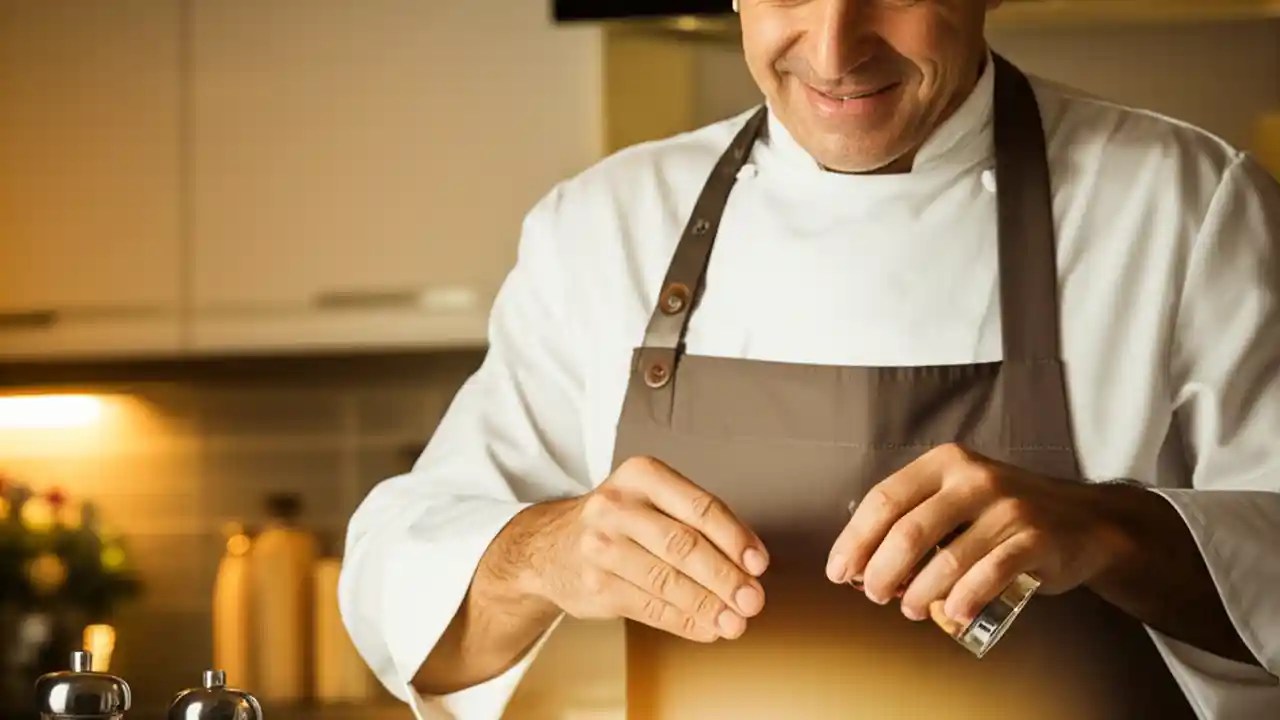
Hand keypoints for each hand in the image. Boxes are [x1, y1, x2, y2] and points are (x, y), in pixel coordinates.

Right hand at [527, 456, 769, 641]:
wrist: (548, 546)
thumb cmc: (619, 522)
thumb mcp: (651, 501)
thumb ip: (697, 523)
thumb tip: (749, 565)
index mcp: (641, 475)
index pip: (699, 506)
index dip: (735, 537)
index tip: (758, 564)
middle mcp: (616, 506)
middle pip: (683, 545)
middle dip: (725, 577)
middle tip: (753, 599)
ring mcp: (601, 546)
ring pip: (667, 580)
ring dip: (708, 605)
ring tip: (736, 622)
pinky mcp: (595, 585)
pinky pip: (649, 606)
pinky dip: (684, 621)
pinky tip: (707, 627)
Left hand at [825, 443, 1131, 626]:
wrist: (1084, 520)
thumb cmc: (1003, 514)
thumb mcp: (958, 496)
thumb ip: (914, 516)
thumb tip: (859, 562)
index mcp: (945, 463)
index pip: (883, 499)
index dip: (855, 539)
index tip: (839, 571)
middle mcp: (974, 478)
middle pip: (908, 531)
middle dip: (881, 571)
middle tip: (874, 595)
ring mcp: (1008, 508)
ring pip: (946, 559)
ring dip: (919, 594)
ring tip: (910, 610)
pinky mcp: (1036, 539)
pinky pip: (989, 575)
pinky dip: (965, 600)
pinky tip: (954, 614)